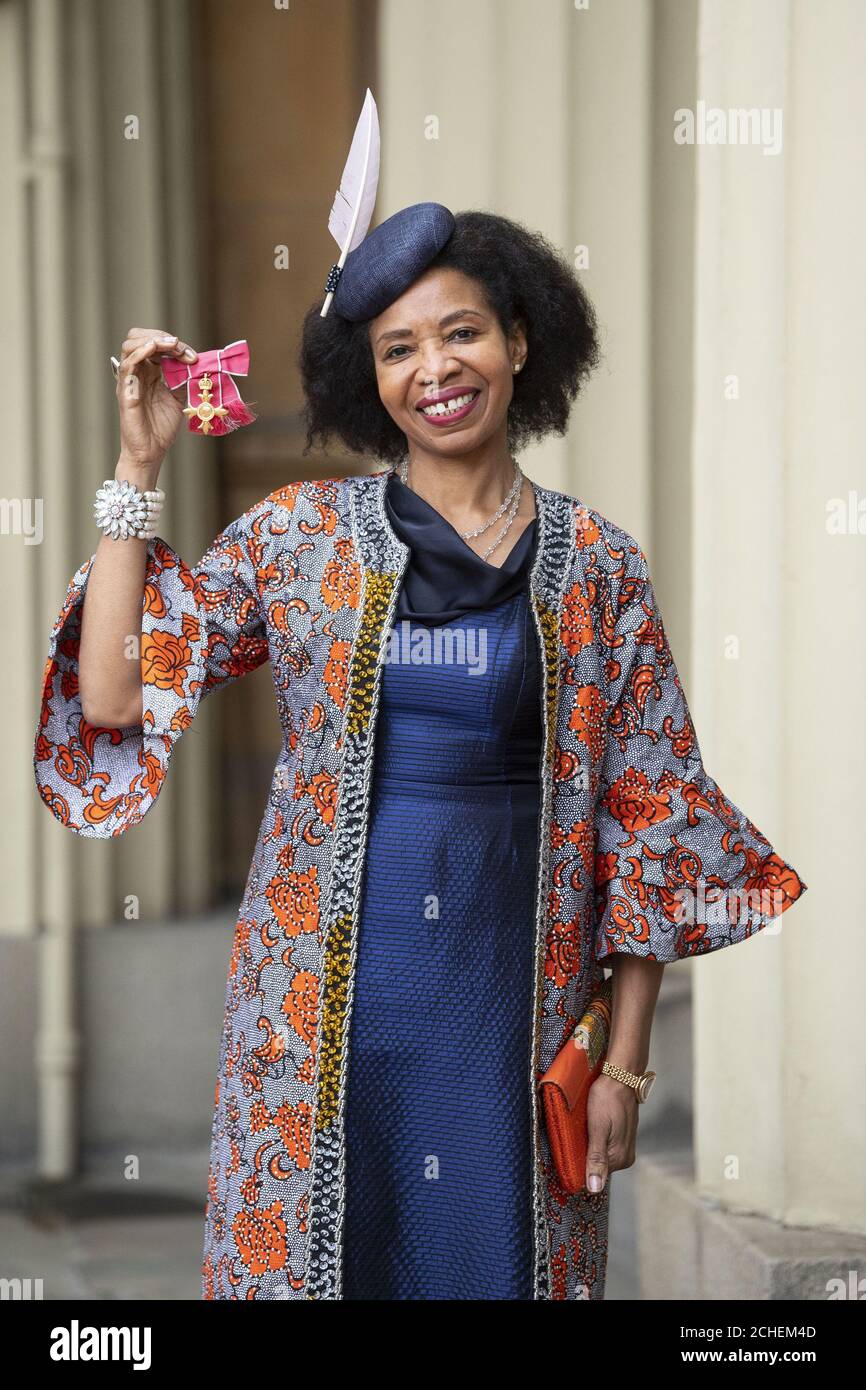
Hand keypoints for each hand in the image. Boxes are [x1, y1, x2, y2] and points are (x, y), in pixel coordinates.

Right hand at [115, 328, 197, 471]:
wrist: (151, 452)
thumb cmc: (161, 428)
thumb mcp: (178, 398)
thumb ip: (184, 380)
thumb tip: (198, 365)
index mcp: (148, 372)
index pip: (154, 344)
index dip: (173, 344)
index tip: (193, 356)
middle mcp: (136, 372)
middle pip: (138, 337)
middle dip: (162, 336)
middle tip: (181, 348)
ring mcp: (129, 380)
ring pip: (131, 345)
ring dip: (154, 340)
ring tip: (173, 345)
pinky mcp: (126, 391)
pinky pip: (128, 364)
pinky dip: (142, 351)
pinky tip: (155, 348)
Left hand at [585, 1073, 638, 1193]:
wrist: (620, 1077)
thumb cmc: (607, 1098)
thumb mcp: (598, 1128)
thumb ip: (596, 1159)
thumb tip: (595, 1188)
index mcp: (619, 1159)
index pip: (592, 1176)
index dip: (577, 1165)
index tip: (566, 1153)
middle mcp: (625, 1157)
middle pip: (596, 1165)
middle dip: (582, 1155)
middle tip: (573, 1135)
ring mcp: (624, 1147)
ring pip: (599, 1155)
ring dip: (587, 1146)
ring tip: (580, 1130)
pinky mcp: (622, 1137)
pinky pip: (604, 1146)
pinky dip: (593, 1140)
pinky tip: (588, 1129)